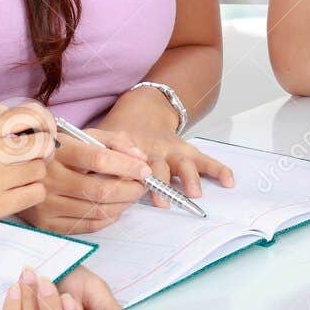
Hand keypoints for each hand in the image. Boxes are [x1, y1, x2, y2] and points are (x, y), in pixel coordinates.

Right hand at [0, 105, 55, 241]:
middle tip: (37, 156)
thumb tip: (20, 124)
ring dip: (36, 173)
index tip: (46, 129)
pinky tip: (20, 193)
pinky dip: (33, 193)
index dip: (44, 122)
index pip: (27, 116)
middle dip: (44, 149)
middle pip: (41, 144)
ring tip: (22, 177)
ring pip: (39, 170)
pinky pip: (34, 194)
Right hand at [20, 127, 152, 234]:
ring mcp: (45, 203)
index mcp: (57, 150)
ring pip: (96, 211)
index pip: (98, 159)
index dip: (127, 166)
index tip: (144, 169)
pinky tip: (114, 209)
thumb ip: (114, 141)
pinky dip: (107, 219)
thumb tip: (140, 158)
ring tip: (130, 195)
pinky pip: (86, 226)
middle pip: (99, 190)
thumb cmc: (60, 150)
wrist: (17, 169)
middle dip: (129, 189)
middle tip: (141, 185)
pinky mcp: (45, 223)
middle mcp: (48, 177)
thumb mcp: (82, 135)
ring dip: (122, 205)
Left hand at [95, 86, 233, 203]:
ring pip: (182, 163)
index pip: (130, 162)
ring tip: (194, 193)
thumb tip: (80, 182)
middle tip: (160, 199)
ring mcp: (171, 150)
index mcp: (130, 148)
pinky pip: (204, 160)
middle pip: (158, 165)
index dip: (130, 175)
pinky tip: (229, 181)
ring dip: (188, 178)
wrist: (141, 110)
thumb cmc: (116, 134)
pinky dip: (218, 169)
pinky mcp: (186, 151)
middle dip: (160, 182)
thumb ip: (92, 157)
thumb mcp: (99, 139)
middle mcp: (153, 150)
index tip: (132, 188)